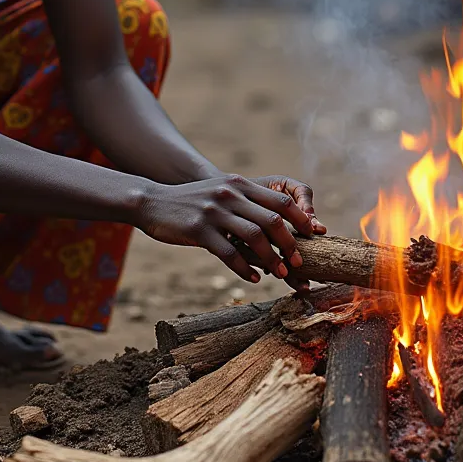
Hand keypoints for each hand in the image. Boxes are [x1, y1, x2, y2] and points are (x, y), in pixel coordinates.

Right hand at [133, 173, 315, 284]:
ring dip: (271, 259)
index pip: (280, 201)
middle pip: (271, 220)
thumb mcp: (220, 192)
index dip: (299, 220)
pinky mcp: (198, 230)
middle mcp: (229, 194)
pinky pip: (228, 253)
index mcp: (238, 184)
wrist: (152, 201)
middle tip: (298, 263)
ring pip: (254, 238)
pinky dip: (244, 268)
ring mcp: (214, 211)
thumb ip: (245, 201)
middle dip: (289, 244)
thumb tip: (276, 224)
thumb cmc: (191, 201)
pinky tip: (253, 277)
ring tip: (280, 273)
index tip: (310, 237)